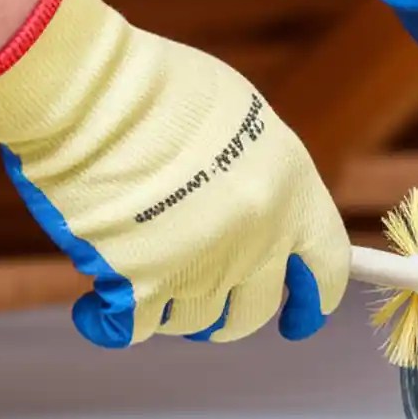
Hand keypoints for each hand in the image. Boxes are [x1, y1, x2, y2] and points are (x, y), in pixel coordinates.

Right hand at [0, 0, 348, 346]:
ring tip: (141, 269)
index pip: (328, 266)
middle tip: (200, 294)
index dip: (314, 298)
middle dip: (229, 311)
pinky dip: (110, 322)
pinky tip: (94, 306)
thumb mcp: (242, 120)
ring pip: (194, 321)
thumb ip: (260, 177)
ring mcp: (201, 265)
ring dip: (170, 307)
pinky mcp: (138, 285)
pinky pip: (133, 330)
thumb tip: (261, 215)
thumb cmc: (156, 88)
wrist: (89, 90)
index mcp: (291, 190)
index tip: (300, 317)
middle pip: (254, 310)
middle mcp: (257, 238)